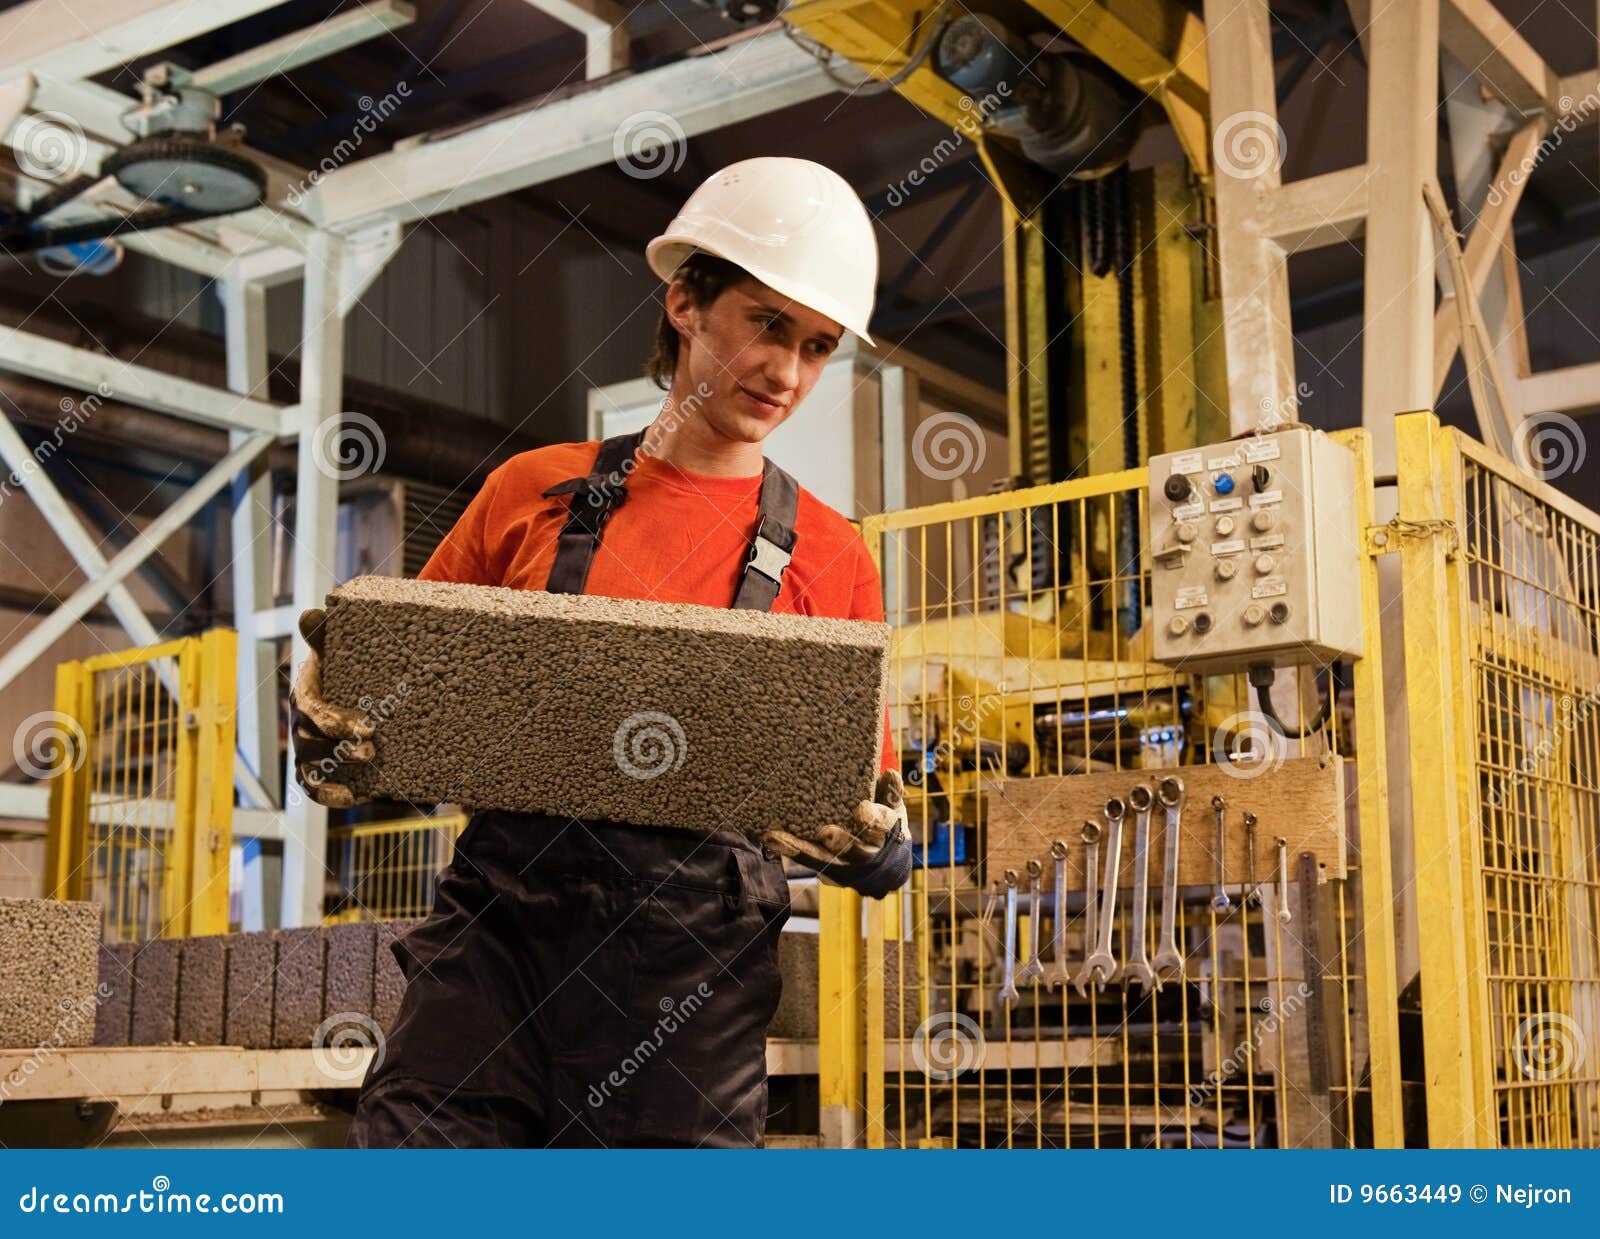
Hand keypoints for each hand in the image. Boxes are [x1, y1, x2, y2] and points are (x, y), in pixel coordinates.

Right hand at [290, 608, 373, 807]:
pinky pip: (313, 788)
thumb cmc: (344, 662)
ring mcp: (306, 749)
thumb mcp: (337, 645)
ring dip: (336, 772)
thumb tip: (310, 614)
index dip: (335, 724)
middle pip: (310, 744)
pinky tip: (356, 798)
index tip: (367, 728)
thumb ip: (325, 633)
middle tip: (374, 750)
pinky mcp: (316, 768)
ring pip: (309, 768)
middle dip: (340, 750)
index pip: (312, 712)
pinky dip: (329, 796)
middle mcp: (301, 725)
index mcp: (305, 694)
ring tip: (369, 769)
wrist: (352, 682)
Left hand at [763, 770, 912, 898]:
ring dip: (798, 847)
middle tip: (824, 831)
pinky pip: (806, 860)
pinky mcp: (826, 871)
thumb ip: (890, 791)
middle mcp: (866, 856)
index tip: (860, 809)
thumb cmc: (888, 829)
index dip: (873, 820)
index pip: (882, 827)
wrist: (886, 870)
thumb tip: (890, 773)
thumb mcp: (895, 808)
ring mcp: (845, 867)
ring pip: (821, 859)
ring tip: (775, 836)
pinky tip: (770, 837)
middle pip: (853, 850)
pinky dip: (789, 849)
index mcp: (887, 835)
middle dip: (840, 842)